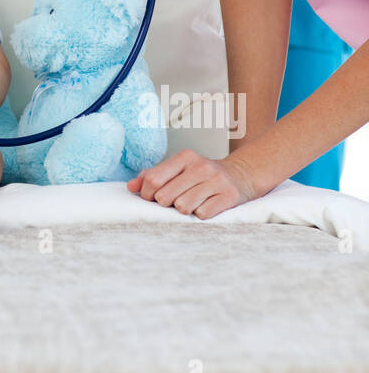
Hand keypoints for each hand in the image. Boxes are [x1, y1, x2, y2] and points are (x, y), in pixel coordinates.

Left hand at [127, 149, 256, 218]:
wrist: (242, 174)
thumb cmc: (203, 175)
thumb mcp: (179, 169)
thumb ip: (153, 175)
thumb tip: (130, 187)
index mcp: (185, 157)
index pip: (153, 179)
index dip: (147, 194)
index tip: (153, 199)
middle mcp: (201, 166)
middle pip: (165, 196)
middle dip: (166, 204)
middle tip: (174, 202)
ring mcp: (216, 181)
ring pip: (183, 207)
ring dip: (183, 211)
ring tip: (191, 204)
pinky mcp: (229, 196)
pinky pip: (202, 214)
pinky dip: (200, 215)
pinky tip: (205, 207)